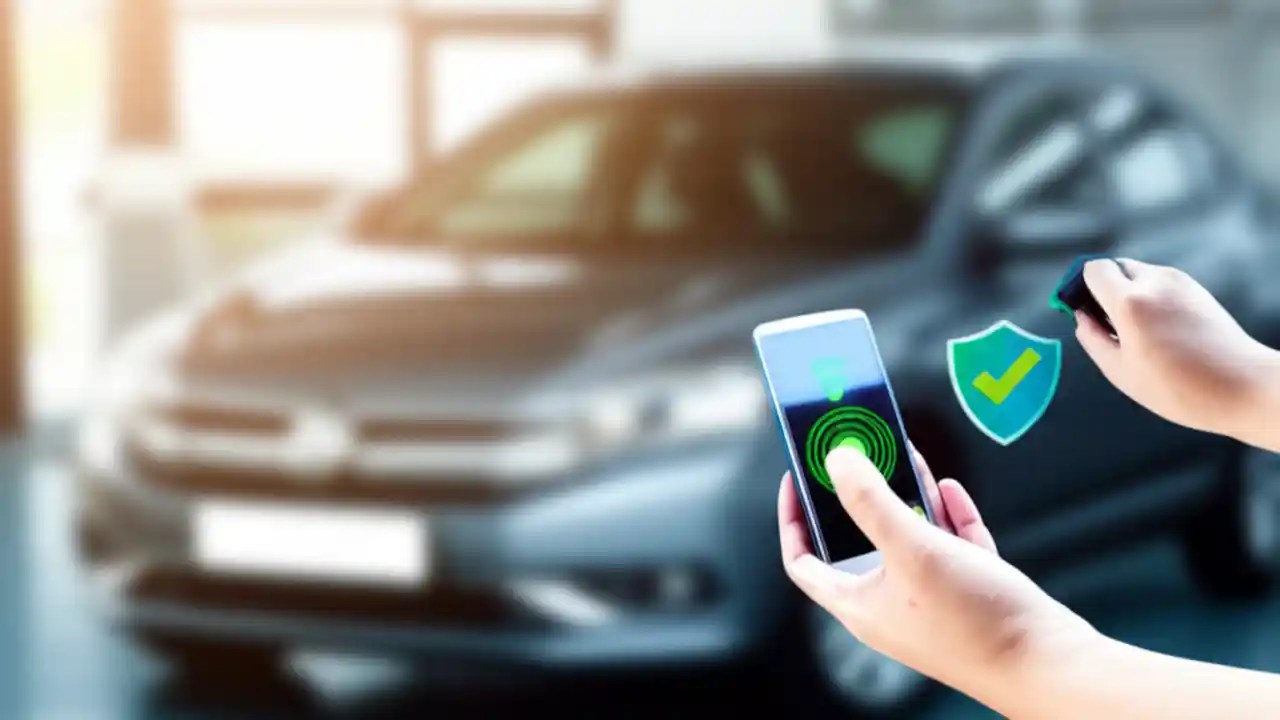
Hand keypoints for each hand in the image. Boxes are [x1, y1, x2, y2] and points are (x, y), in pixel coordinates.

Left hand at [778, 448, 1096, 713]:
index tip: (797, 476)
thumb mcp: (912, 548)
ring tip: (905, 455)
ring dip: (906, 498)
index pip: (802, 559)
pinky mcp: (969, 598)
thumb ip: (869, 501)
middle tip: (861, 453)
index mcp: (859, 604)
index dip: (793, 518)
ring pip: (908, 540)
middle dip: (861, 494)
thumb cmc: (974, 618)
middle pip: (858, 541)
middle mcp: (888, 607)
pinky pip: (950, 549)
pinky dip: (947, 517)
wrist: (1049, 666)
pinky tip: (949, 489)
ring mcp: (930, 603)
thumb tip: (835, 459)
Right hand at [1076, 259, 1278, 442]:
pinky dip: (1150, 298)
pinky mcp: (1196, 290)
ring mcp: (1180, 283)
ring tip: (1136, 332)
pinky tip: (1158, 330)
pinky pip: (1160, 283)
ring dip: (1128, 294)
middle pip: (1116, 267)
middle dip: (1104, 289)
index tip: (1079, 308)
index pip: (1094, 269)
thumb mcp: (1122, 372)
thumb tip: (1080, 318)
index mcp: (1130, 303)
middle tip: (1106, 322)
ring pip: (1138, 274)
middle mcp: (1155, 283)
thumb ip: (1093, 339)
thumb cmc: (1181, 388)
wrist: (1243, 385)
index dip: (1080, 286)